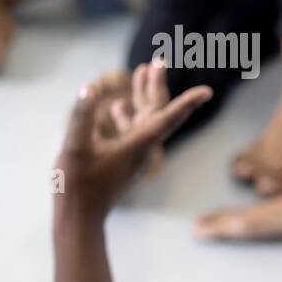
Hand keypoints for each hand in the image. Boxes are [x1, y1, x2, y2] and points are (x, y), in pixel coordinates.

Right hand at [55, 60, 211, 221]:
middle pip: (156, 111)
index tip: (208, 91)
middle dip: (156, 85)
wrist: (78, 220)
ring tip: (139, 73)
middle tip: (157, 60)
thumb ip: (81, 115)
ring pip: (144, 120)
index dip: (188, 103)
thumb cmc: (76, 187)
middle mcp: (140, 150)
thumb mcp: (74, 147)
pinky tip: (114, 108)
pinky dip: (128, 116)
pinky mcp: (122, 163)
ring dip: (141, 97)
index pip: (167, 118)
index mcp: (137, 145)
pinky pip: (132, 132)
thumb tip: (90, 85)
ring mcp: (131, 157)